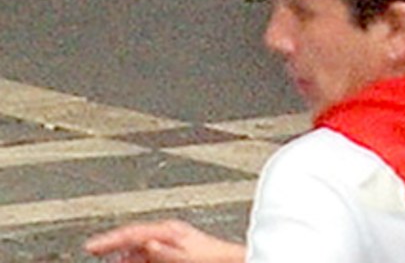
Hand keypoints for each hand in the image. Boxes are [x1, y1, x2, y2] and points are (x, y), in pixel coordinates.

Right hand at [85, 219, 244, 262]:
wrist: (228, 259)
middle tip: (92, 250)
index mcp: (168, 230)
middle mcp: (167, 233)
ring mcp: (169, 241)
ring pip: (138, 248)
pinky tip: (127, 262)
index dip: (108, 239)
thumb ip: (164, 251)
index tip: (90, 246)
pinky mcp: (172, 251)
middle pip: (132, 238)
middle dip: (112, 245)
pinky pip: (146, 255)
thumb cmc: (211, 257)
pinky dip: (134, 259)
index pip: (131, 233)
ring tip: (107, 257)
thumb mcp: (186, 256)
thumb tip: (146, 243)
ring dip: (122, 254)